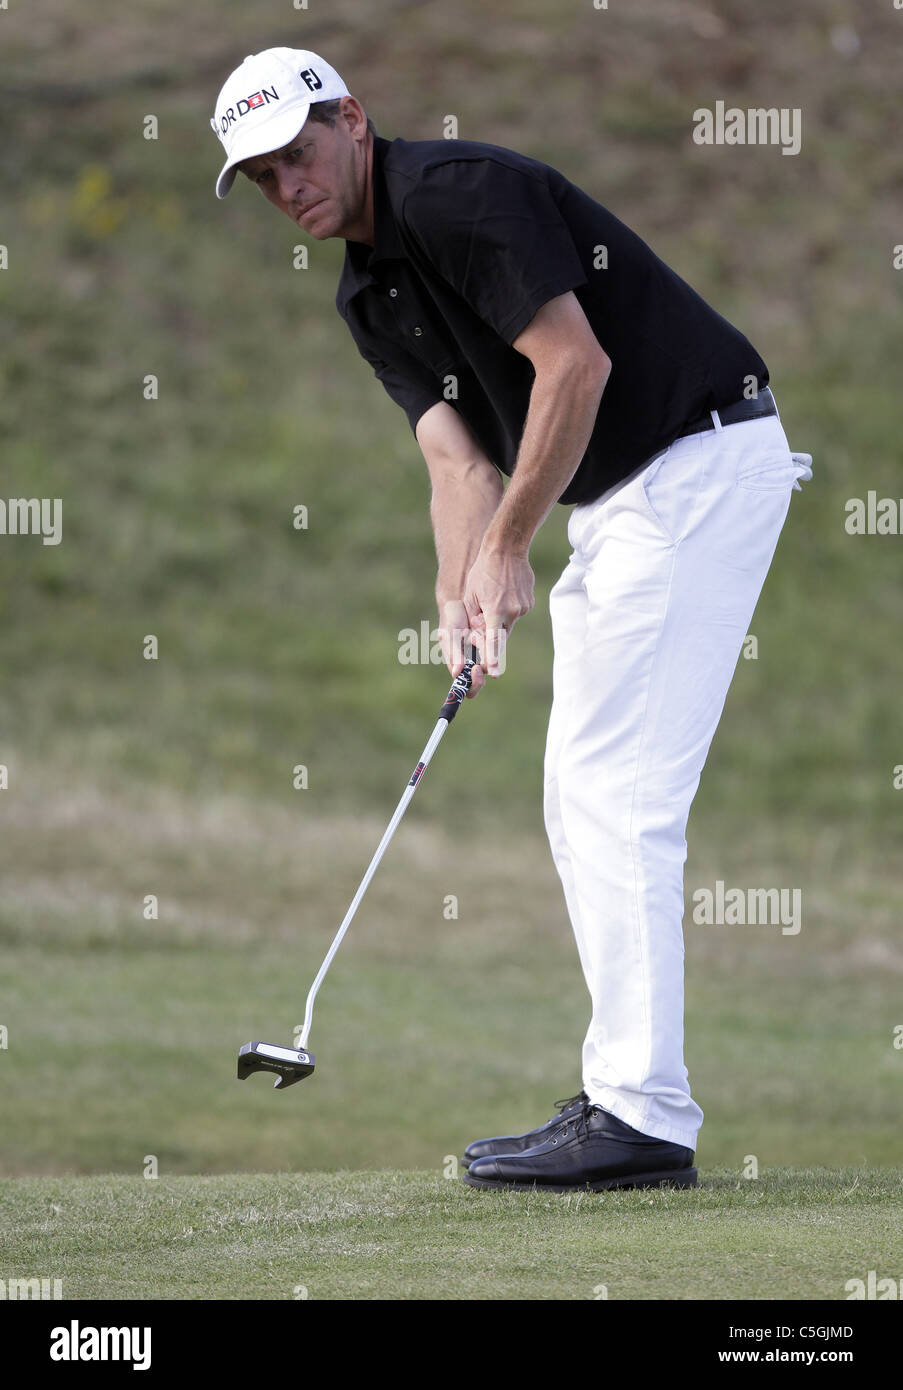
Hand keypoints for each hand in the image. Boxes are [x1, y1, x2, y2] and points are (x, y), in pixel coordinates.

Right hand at [437, 598, 484, 697]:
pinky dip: (490, 632)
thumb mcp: (449, 635)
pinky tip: (479, 618)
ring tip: (475, 621)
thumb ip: (453, 653)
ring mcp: (484, 651)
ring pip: (493, 656)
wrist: (461, 599)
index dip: (474, 684)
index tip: (476, 669)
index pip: (468, 688)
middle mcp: (473, 661)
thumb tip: (457, 673)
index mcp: (459, 666)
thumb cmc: (450, 619)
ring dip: (484, 640)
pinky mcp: (494, 639)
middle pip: (485, 673)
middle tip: (479, 644)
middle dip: (486, 661)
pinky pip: (498, 642)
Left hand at [462, 544, 534, 677]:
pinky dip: (508, 608)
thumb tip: (475, 639)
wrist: (507, 548)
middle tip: (485, 616)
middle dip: (492, 634)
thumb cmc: (483, 571)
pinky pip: (516, 612)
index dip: (493, 658)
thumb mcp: (470, 595)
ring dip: (499, 617)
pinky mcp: (529, 602)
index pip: (494, 641)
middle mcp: (513, 611)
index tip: (493, 673)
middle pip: (501, 634)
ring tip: (494, 594)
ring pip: (509, 623)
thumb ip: (472, 619)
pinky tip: (504, 590)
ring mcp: (524, 607)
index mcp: (495, 610)